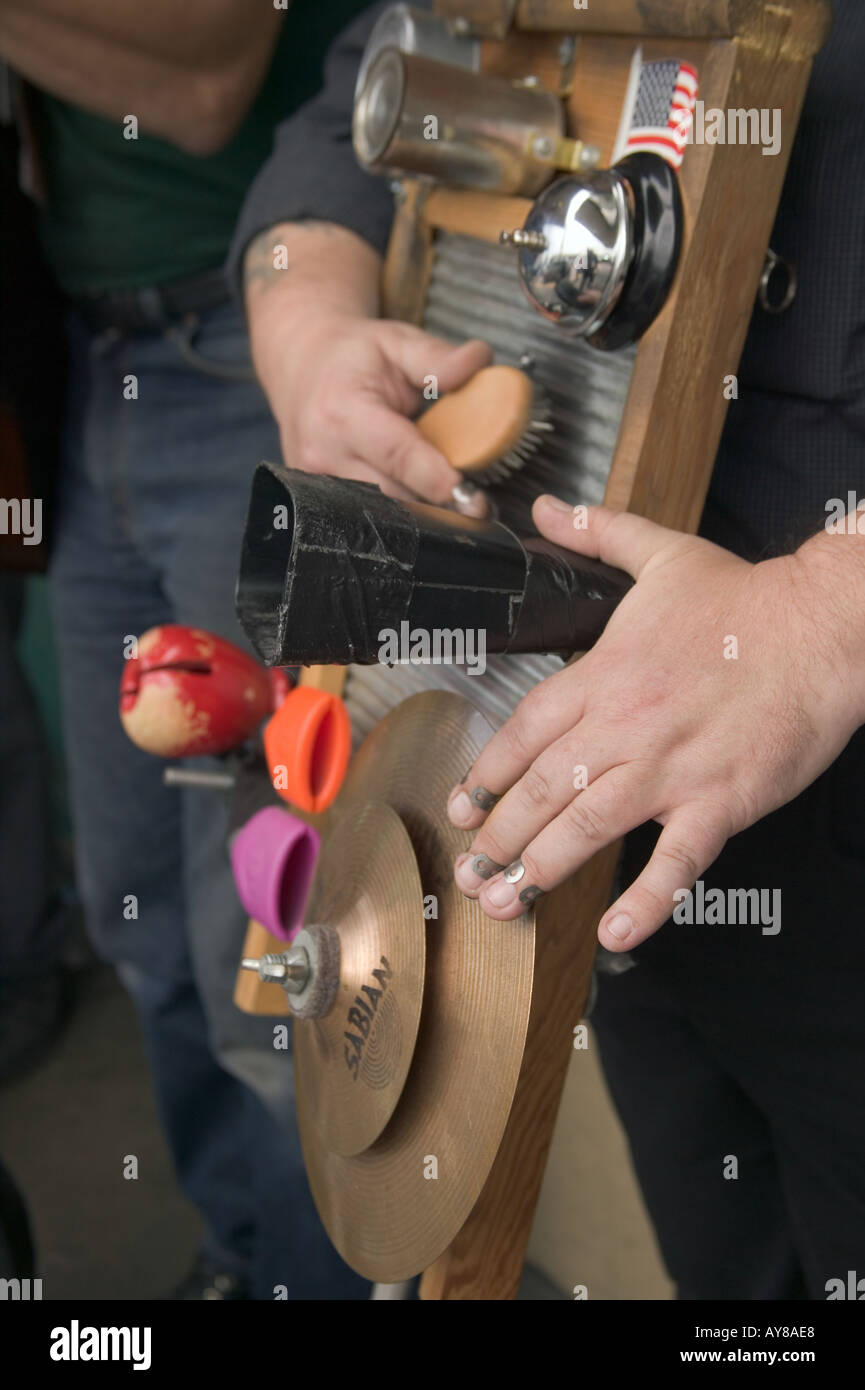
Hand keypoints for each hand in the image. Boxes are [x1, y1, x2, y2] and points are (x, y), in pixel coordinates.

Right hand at [253, 305, 490, 503]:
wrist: (299, 365)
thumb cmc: (351, 355)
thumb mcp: (397, 341)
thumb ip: (438, 357)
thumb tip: (480, 362)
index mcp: (343, 411)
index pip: (397, 455)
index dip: (436, 479)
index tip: (473, 498)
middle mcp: (323, 453)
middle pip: (393, 496)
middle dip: (437, 501)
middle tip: (477, 499)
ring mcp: (315, 481)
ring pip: (382, 513)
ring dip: (419, 507)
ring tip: (446, 491)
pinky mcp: (316, 498)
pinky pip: (366, 513)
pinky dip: (397, 508)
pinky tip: (415, 491)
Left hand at [447, 496, 864, 949]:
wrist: (823, 627)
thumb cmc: (745, 599)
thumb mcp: (663, 555)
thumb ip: (598, 533)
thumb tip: (546, 508)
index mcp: (605, 672)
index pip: (523, 731)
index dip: (485, 774)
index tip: (460, 807)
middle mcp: (625, 724)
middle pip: (541, 788)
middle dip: (497, 836)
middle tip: (469, 873)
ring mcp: (671, 767)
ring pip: (586, 827)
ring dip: (539, 870)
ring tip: (505, 902)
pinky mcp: (720, 801)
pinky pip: (674, 862)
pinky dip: (643, 900)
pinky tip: (614, 933)